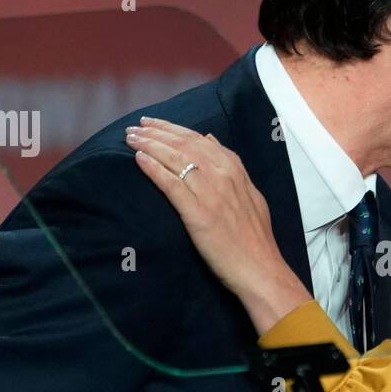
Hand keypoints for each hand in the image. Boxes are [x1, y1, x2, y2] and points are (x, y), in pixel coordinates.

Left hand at [128, 117, 310, 332]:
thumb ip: (232, 167)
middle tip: (134, 128)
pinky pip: (171, 185)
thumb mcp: (251, 194)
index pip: (199, 139)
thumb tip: (211, 140)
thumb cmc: (255, 238)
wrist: (260, 268)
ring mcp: (210, 194)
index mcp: (235, 170)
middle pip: (183, 145)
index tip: (153, 124)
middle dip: (156, 133)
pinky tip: (139, 159)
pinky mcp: (198, 214)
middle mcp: (223, 176)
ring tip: (130, 139)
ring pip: (175, 159)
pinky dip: (154, 169)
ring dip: (149, 145)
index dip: (173, 129)